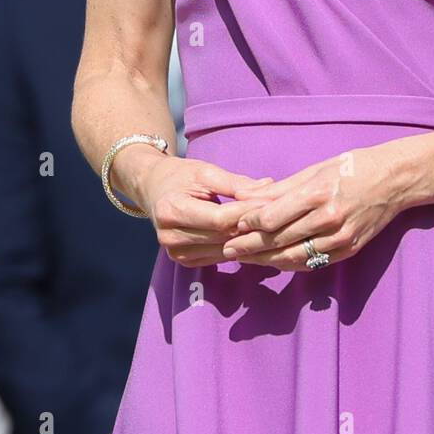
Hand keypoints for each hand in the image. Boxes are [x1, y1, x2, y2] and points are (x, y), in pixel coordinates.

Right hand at [138, 157, 279, 266]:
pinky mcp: (183, 261)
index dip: (247, 213)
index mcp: (172, 210)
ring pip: (224, 250)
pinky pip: (218, 257)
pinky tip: (253, 237)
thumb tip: (269, 189)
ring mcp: (175, 252)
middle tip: (280, 215)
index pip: (219, 219)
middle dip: (252, 226)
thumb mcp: (206, 172)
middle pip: (223, 237)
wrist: (153, 189)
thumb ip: (236, 184)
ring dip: (248, 240)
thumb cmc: (181, 176)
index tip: (272, 203)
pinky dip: (236, 247)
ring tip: (272, 226)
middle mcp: (170, 236)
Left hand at [219, 144, 404, 270]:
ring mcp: (340, 238)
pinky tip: (273, 262)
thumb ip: (279, 188)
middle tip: (227, 250)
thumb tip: (245, 196)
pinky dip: (289, 264)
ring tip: (243, 259)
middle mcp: (328, 219)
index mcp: (318, 193)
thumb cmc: (352, 168)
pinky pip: (312, 262)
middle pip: (279, 240)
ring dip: (265, 260)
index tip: (231, 226)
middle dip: (249, 247)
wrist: (395, 180)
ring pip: (293, 256)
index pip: (273, 217)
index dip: (249, 224)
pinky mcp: (348, 250)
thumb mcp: (315, 170)